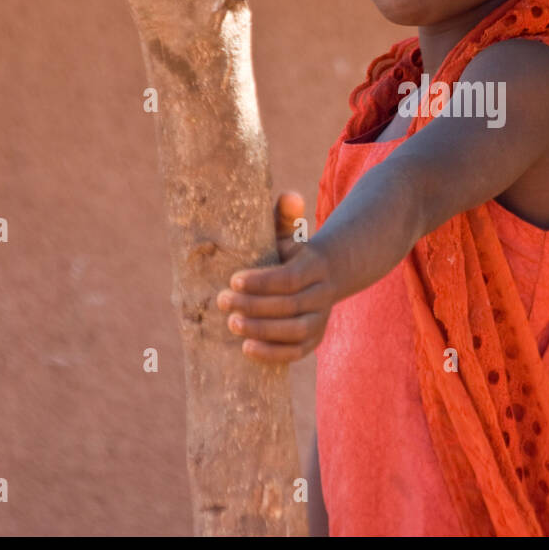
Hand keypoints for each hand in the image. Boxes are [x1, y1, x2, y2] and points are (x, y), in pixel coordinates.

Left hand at [216, 191, 335, 362]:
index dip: (261, 282)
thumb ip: (285, 217)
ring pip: (296, 331)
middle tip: (221, 301)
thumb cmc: (294, 252)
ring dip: (262, 330)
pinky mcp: (314, 338)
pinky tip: (246, 348)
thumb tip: (289, 196)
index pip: (289, 278)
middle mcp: (322, 294)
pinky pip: (297, 351)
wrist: (326, 274)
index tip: (233, 280)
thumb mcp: (289, 232)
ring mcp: (320, 318)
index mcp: (315, 266)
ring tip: (231, 323)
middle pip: (290, 305)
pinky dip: (272, 353)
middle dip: (253, 306)